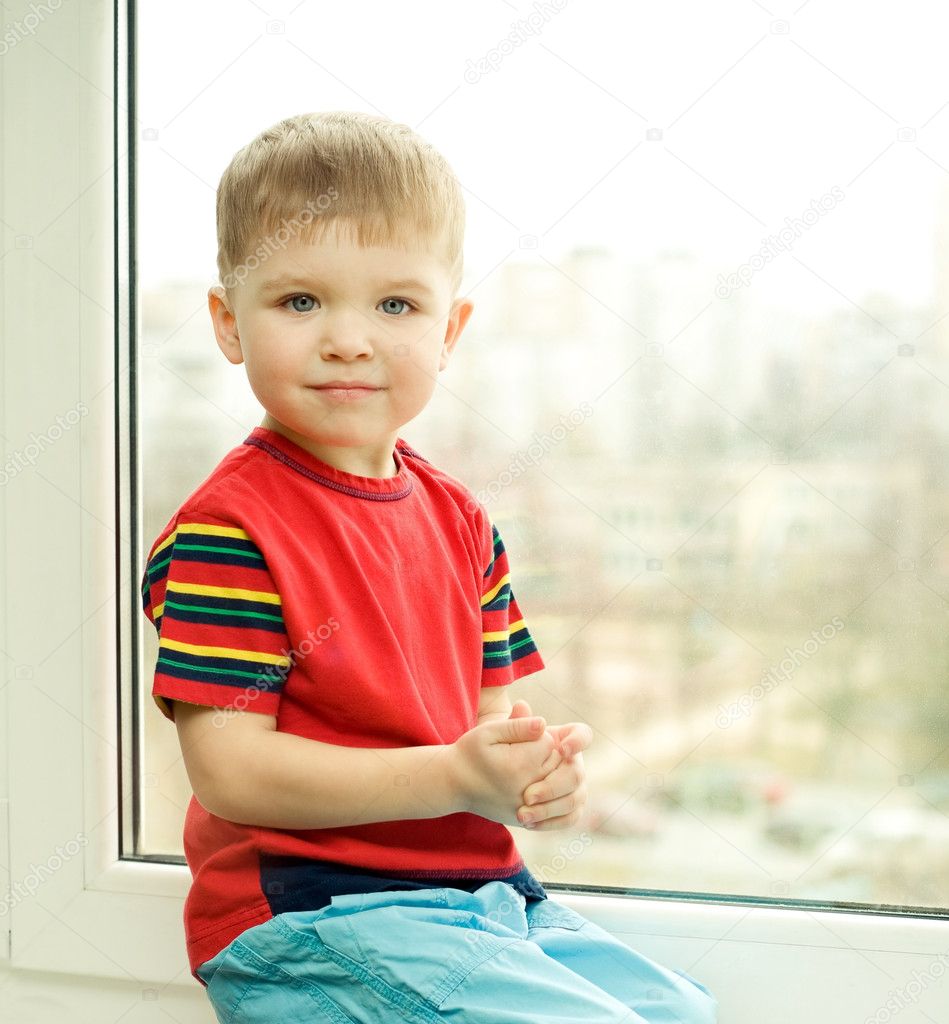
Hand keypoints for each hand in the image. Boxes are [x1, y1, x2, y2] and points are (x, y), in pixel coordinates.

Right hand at [449, 710, 559, 825]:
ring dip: (545, 771)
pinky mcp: (525, 819)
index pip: (549, 742)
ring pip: (555, 782)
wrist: (453, 785)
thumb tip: (542, 724)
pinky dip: (541, 791)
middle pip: (556, 762)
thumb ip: (517, 725)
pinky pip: (547, 802)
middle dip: (544, 753)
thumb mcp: (489, 731)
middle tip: (521, 751)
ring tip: (523, 765)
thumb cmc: (470, 753)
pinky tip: (523, 782)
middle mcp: (527, 788)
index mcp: (520, 763)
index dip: (537, 735)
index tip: (518, 738)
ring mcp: (527, 806)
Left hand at [508, 700, 592, 831]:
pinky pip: (570, 818)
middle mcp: (573, 763)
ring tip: (523, 815)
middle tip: (527, 796)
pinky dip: (552, 823)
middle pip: (577, 774)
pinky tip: (530, 824)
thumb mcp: (499, 733)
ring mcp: (574, 786)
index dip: (578, 741)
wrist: (486, 775)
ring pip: (575, 799)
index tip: (562, 749)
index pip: (583, 734)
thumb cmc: (496, 748)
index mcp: (563, 739)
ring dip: (550, 809)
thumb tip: (530, 713)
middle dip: (553, 787)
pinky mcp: (568, 807)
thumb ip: (514, 722)